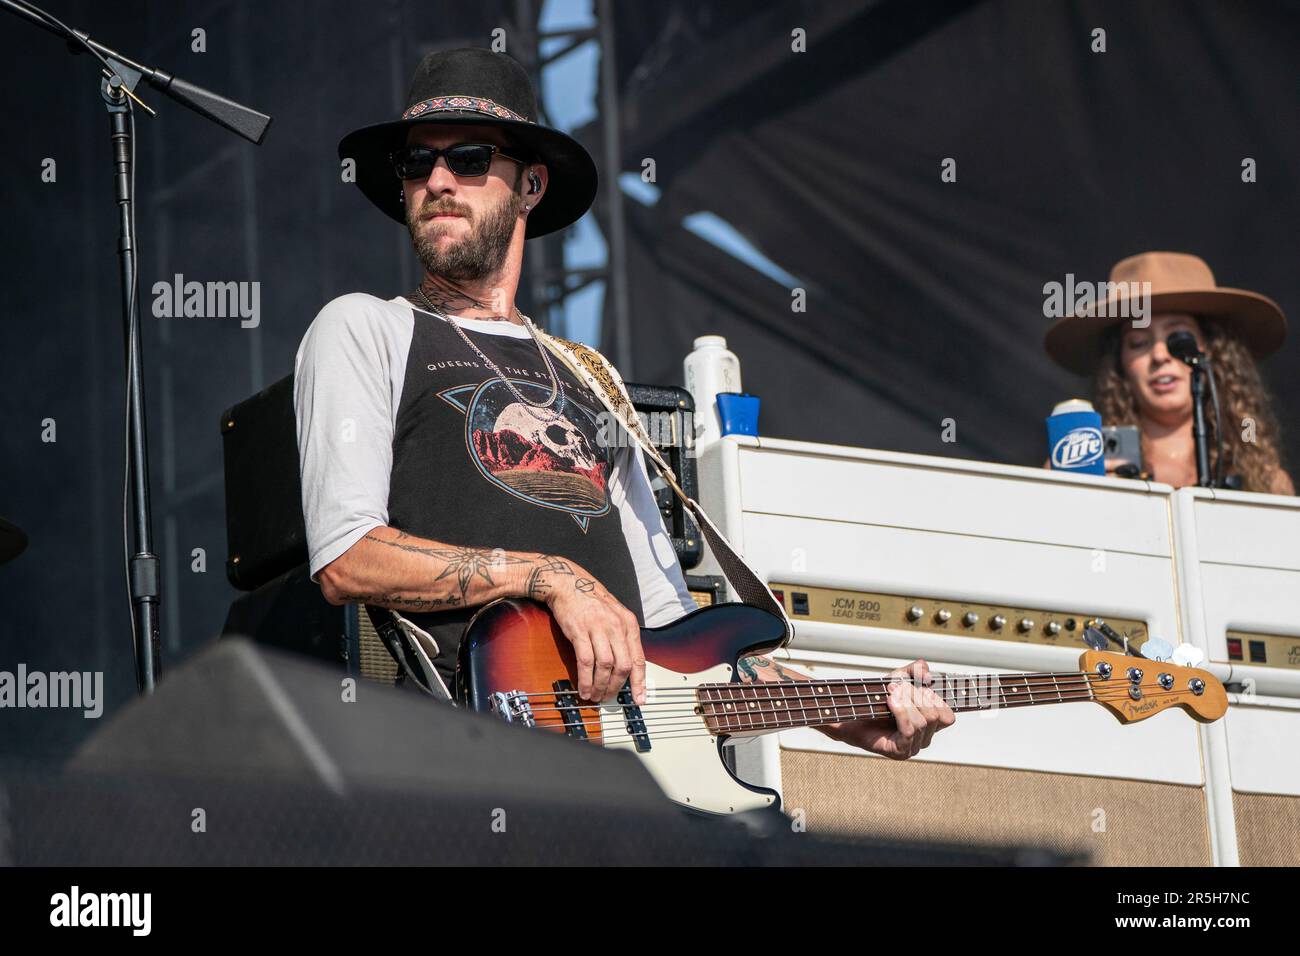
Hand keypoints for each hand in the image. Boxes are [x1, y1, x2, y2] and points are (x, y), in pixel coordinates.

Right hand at [538, 560, 645, 704]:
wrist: (568, 584)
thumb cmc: (591, 601)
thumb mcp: (615, 615)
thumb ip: (622, 638)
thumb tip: (625, 667)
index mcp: (628, 624)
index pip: (639, 659)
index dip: (639, 682)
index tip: (640, 698)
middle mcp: (616, 626)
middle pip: (623, 666)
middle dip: (616, 687)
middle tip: (607, 697)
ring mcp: (598, 628)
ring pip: (605, 666)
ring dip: (600, 686)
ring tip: (594, 695)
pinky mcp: (580, 631)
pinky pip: (586, 662)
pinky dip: (585, 679)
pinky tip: (583, 688)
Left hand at [831, 660, 954, 758]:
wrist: (849, 713)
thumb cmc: (875, 698)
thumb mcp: (898, 678)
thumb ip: (916, 671)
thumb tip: (927, 674)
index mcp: (928, 725)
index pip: (947, 716)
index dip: (936, 698)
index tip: (919, 684)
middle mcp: (924, 738)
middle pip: (935, 716)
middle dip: (916, 695)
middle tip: (896, 686)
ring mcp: (913, 747)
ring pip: (923, 722)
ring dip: (906, 701)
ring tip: (890, 692)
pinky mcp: (899, 752)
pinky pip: (909, 730)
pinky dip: (901, 711)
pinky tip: (890, 701)